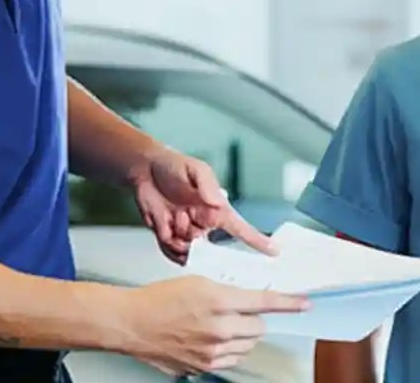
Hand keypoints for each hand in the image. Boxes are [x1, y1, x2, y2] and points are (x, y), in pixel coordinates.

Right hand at [125, 275, 309, 376]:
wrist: (131, 323)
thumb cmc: (159, 299)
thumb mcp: (199, 282)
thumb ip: (228, 291)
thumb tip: (249, 299)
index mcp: (219, 301)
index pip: (264, 302)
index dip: (288, 303)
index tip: (304, 303)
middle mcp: (219, 329)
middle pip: (259, 328)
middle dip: (255, 319)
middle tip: (239, 312)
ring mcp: (211, 352)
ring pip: (247, 346)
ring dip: (243, 336)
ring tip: (221, 325)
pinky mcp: (203, 367)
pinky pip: (230, 360)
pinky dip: (229, 350)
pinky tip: (212, 339)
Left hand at [133, 146, 276, 263]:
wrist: (145, 170)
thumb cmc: (174, 166)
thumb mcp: (195, 169)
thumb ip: (208, 185)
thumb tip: (218, 202)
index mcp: (216, 209)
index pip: (240, 228)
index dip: (257, 241)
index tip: (274, 251)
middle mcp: (204, 224)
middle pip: (211, 247)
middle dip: (196, 236)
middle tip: (184, 214)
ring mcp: (187, 232)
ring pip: (190, 252)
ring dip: (179, 237)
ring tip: (172, 213)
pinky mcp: (169, 237)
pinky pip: (173, 254)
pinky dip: (168, 246)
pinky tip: (165, 226)